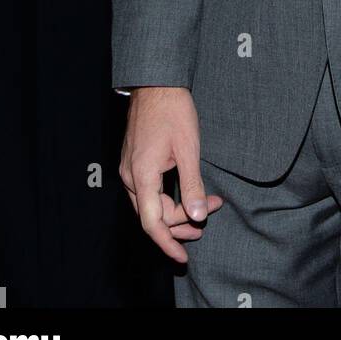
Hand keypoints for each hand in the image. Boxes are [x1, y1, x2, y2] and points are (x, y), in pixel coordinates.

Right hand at [118, 86, 223, 262]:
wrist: (156, 82)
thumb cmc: (173, 110)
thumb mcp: (188, 149)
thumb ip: (192, 185)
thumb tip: (198, 216)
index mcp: (142, 175)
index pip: (152, 223)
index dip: (168, 242)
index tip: (183, 257)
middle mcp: (130, 176)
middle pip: (152, 215)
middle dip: (181, 221)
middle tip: (211, 213)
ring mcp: (130, 168)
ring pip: (150, 204)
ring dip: (175, 209)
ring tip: (205, 206)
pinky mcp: (134, 161)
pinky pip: (148, 190)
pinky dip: (167, 197)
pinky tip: (186, 192)